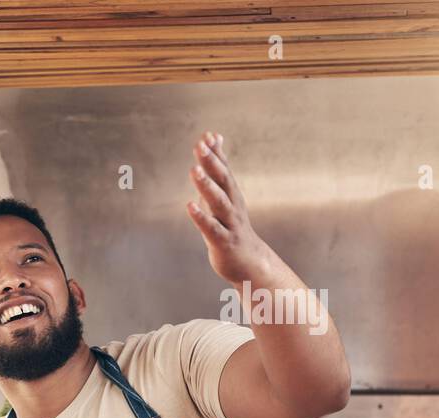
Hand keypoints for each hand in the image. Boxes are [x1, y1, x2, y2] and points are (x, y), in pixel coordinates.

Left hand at [186, 131, 279, 286]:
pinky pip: (212, 228)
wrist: (248, 261)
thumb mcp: (224, 196)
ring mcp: (229, 223)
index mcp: (231, 194)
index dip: (215, 153)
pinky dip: (201, 217)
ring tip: (194, 170)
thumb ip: (217, 169)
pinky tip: (189, 206)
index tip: (206, 135)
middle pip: (223, 180)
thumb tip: (213, 139)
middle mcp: (233, 204)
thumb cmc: (232, 226)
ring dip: (207, 186)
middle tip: (200, 145)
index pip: (224, 169)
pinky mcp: (223, 241)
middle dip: (212, 162)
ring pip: (218, 202)